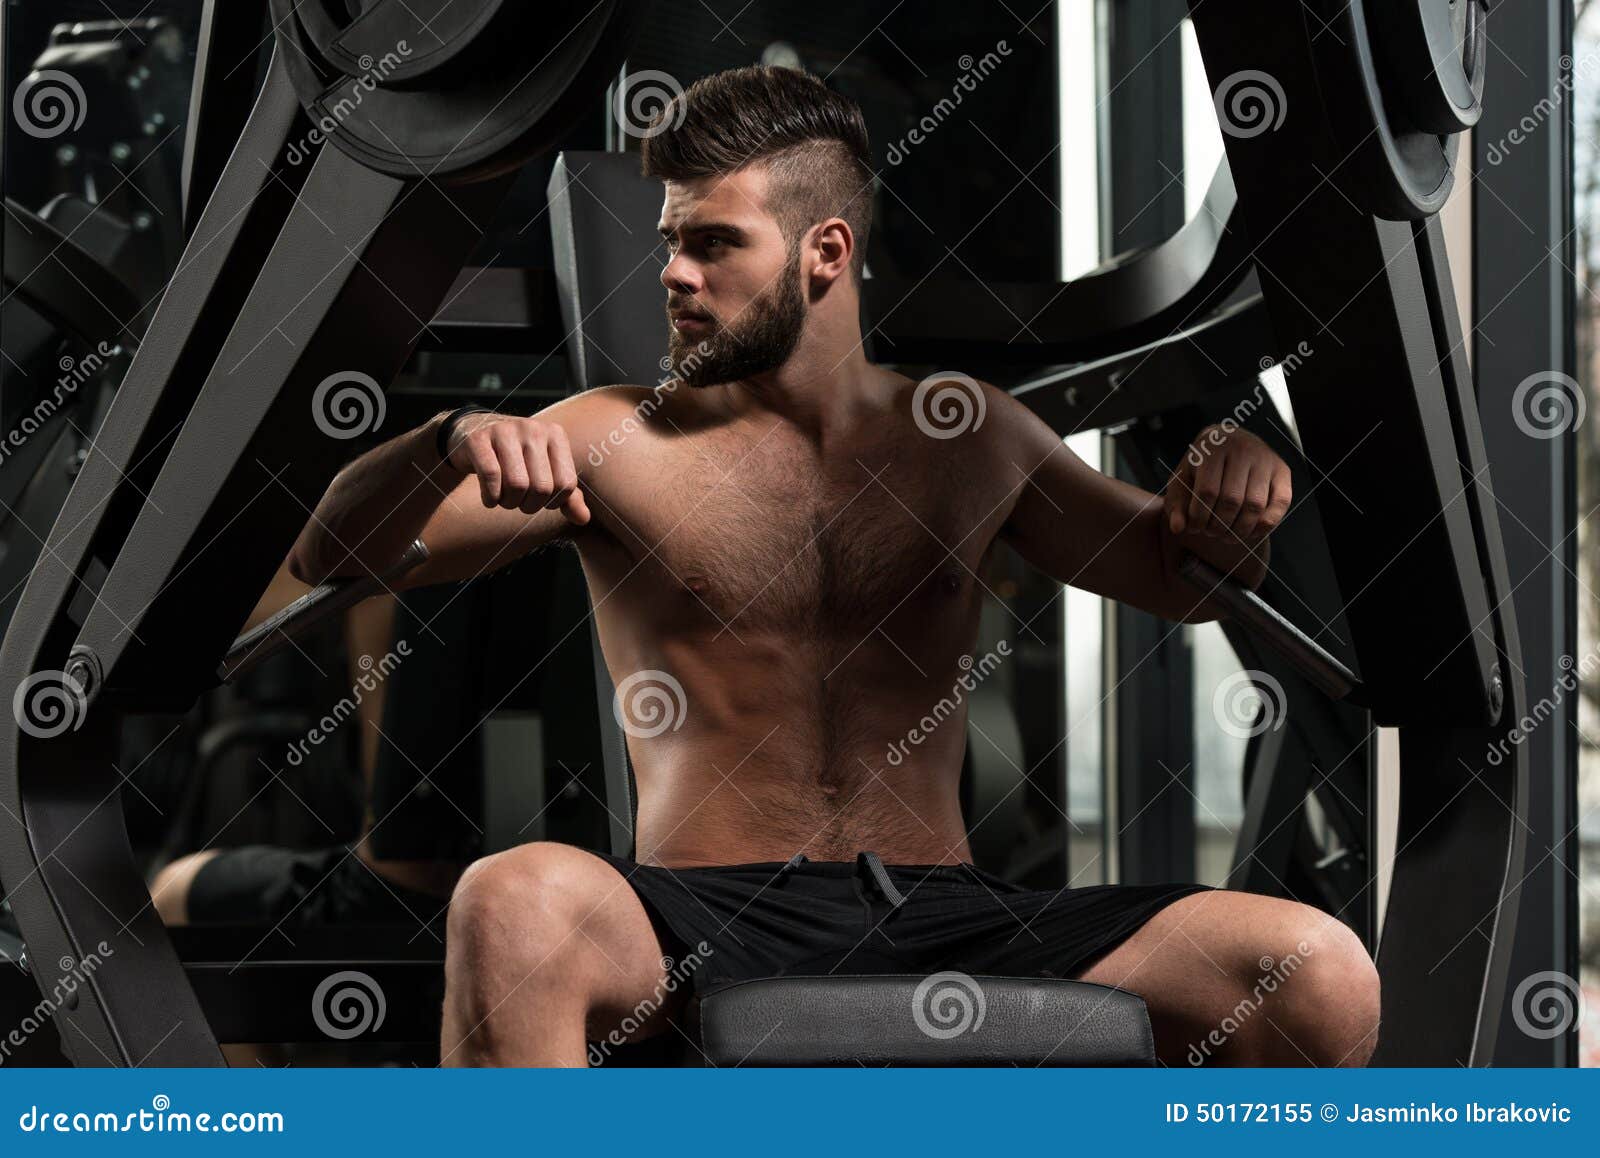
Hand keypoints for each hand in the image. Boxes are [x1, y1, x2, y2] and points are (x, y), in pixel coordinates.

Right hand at [442, 412, 590, 524]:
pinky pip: (491, 477)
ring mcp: (504, 431)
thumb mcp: (545, 473)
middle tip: (519, 501)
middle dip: (529, 506)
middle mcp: (533, 429)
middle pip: (542, 488)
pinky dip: (491, 499)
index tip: (539, 499)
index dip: (553, 502)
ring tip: (504, 498)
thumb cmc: (516, 459)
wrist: (472, 435)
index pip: (566, 484)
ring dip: (509, 503)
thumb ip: (567, 497)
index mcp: (555, 435)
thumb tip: (584, 519)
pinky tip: (489, 499)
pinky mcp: (478, 439)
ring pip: (517, 485)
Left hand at [1165, 425, 1289, 541]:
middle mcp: (1243, 449)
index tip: (1194, 528)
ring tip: (1226, 536)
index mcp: (1214, 448)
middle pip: (1232, 500)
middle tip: (1211, 533)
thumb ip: (1176, 503)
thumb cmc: (1201, 466)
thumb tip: (1177, 528)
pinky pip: (1280, 504)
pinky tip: (1249, 534)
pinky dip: (1265, 525)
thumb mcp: (1182, 480)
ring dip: (1240, 530)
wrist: (1227, 441)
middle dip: (1219, 525)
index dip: (1199, 517)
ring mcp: (1266, 459)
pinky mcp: (1282, 470)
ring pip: (1255, 505)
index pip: (1207, 491)